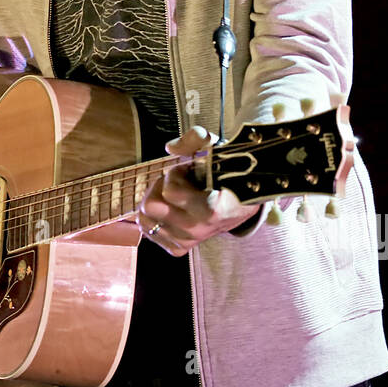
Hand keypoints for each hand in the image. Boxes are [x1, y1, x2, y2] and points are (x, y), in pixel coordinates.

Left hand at [137, 126, 256, 255]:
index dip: (175, 173)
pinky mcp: (179, 248)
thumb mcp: (218, 150)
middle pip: (150, 207)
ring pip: (145, 220)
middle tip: (174, 181)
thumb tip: (171, 147)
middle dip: (158, 187)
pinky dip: (153, 219)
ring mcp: (187, 241)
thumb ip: (197, 138)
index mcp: (211, 209)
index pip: (170, 192)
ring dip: (156, 202)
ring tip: (174, 196)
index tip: (188, 169)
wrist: (242, 205)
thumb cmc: (227, 176)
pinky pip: (148, 233)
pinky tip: (170, 210)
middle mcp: (197, 229)